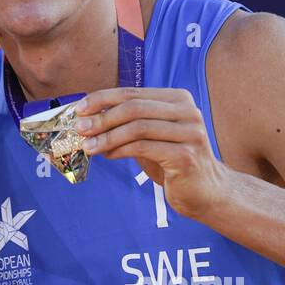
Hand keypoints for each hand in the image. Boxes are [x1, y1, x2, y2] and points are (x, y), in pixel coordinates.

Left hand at [75, 87, 232, 218]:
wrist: (206, 192)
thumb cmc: (173, 161)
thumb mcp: (150, 136)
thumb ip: (128, 123)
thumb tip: (89, 118)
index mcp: (178, 99)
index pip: (133, 92)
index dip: (103, 98)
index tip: (79, 109)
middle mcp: (187, 111)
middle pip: (134, 108)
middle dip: (102, 117)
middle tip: (79, 128)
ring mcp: (190, 132)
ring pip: (137, 128)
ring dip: (107, 137)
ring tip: (88, 147)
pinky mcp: (186, 155)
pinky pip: (144, 148)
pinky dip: (120, 150)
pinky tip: (108, 155)